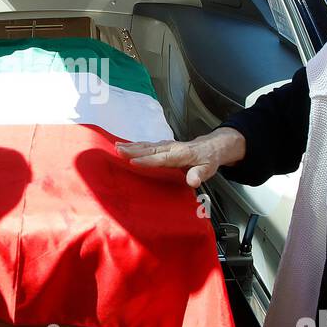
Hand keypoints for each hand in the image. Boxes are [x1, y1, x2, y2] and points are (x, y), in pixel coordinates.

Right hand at [116, 127, 246, 188]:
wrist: (210, 146)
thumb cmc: (208, 160)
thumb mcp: (208, 169)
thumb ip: (199, 175)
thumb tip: (192, 182)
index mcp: (181, 154)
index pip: (162, 158)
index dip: (147, 160)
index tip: (133, 161)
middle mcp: (170, 147)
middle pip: (150, 149)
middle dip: (133, 150)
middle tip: (118, 151)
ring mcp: (165, 145)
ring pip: (146, 145)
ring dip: (131, 146)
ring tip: (116, 146)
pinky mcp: (162, 145)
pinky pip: (146, 145)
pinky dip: (134, 144)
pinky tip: (123, 145)